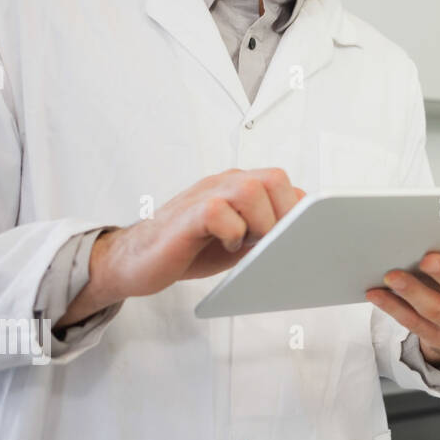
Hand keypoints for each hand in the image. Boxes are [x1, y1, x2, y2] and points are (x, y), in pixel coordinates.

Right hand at [64, 168, 305, 327]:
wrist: (136, 260)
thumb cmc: (190, 249)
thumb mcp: (240, 239)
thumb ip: (267, 229)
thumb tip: (303, 236)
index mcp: (239, 186)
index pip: (283, 183)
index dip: (296, 210)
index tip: (292, 237)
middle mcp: (224, 184)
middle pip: (274, 178)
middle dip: (282, 215)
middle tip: (269, 241)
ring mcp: (204, 195)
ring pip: (250, 189)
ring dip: (259, 223)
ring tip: (246, 243)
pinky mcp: (187, 215)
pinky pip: (218, 211)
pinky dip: (231, 232)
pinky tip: (226, 245)